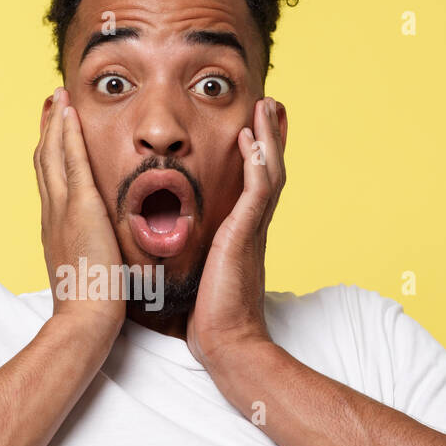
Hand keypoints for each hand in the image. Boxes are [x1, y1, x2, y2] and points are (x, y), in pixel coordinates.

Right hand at [34, 87, 124, 338]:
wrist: (85, 317)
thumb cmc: (91, 304)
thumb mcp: (90, 270)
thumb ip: (93, 253)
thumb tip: (103, 249)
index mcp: (55, 227)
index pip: (50, 181)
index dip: (50, 152)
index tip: (53, 130)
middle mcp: (52, 213)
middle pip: (44, 160)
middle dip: (47, 129)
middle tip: (51, 102)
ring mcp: (62, 209)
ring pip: (52, 155)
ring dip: (56, 122)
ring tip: (58, 96)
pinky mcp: (80, 208)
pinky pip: (71, 162)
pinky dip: (68, 134)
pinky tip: (70, 113)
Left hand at [186, 95, 286, 368]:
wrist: (226, 344)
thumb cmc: (210, 317)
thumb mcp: (201, 274)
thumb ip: (197, 254)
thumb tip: (174, 245)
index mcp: (242, 234)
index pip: (254, 184)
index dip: (257, 155)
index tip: (253, 126)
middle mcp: (252, 227)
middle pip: (269, 169)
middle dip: (270, 135)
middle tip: (270, 102)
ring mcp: (253, 229)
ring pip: (269, 171)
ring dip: (268, 136)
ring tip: (266, 105)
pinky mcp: (246, 236)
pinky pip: (258, 189)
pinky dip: (257, 160)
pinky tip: (249, 137)